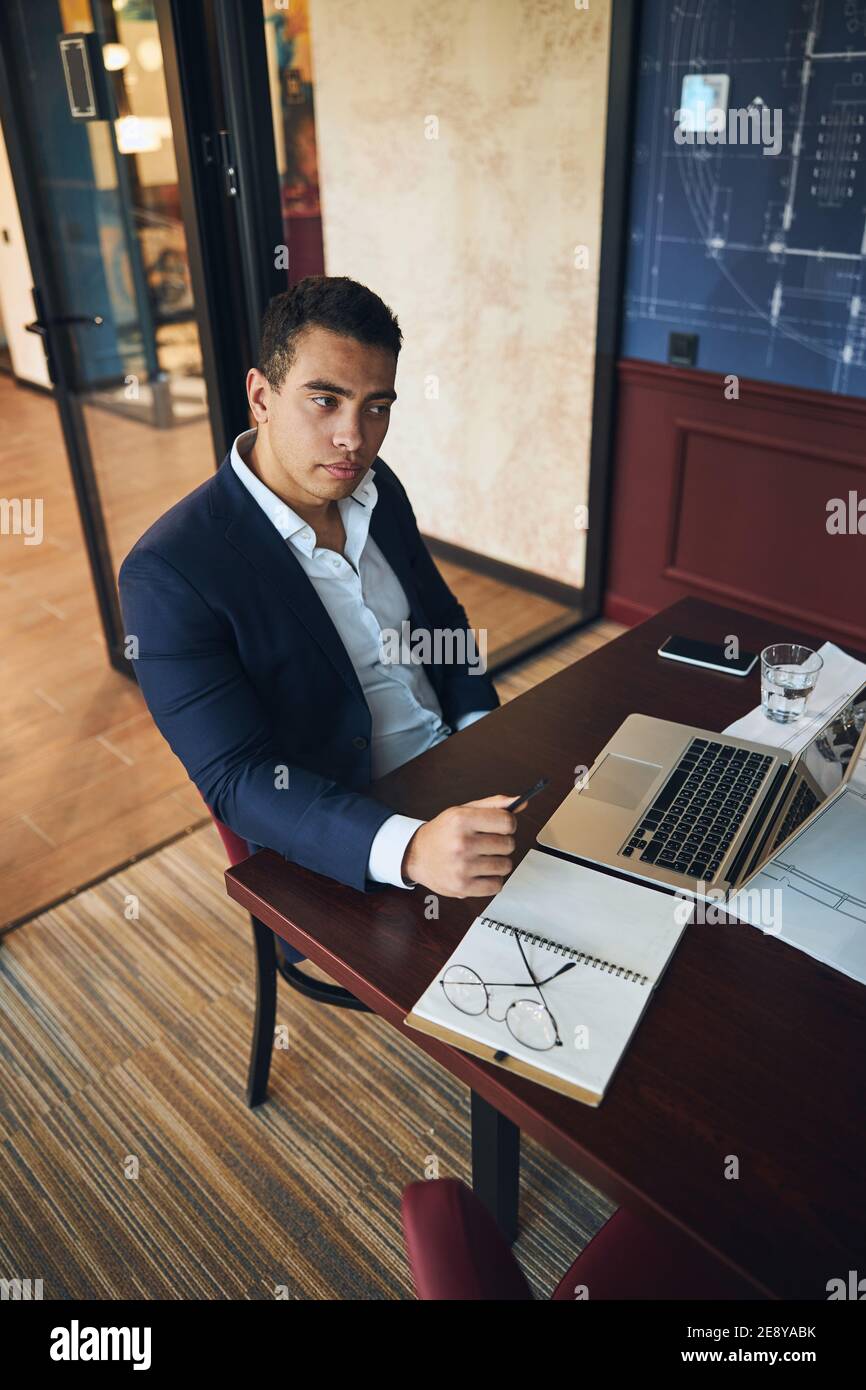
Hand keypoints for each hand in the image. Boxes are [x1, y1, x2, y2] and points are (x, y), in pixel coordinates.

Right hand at [402, 794, 523, 897]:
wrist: (416, 855)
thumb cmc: (443, 832)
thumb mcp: (464, 810)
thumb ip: (494, 805)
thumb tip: (521, 802)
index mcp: (462, 819)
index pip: (507, 821)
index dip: (508, 824)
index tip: (501, 827)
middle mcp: (461, 842)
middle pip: (508, 844)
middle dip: (502, 844)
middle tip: (486, 844)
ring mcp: (462, 866)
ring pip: (505, 866)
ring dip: (498, 863)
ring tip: (482, 858)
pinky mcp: (462, 887)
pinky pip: (497, 885)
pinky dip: (492, 880)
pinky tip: (480, 873)